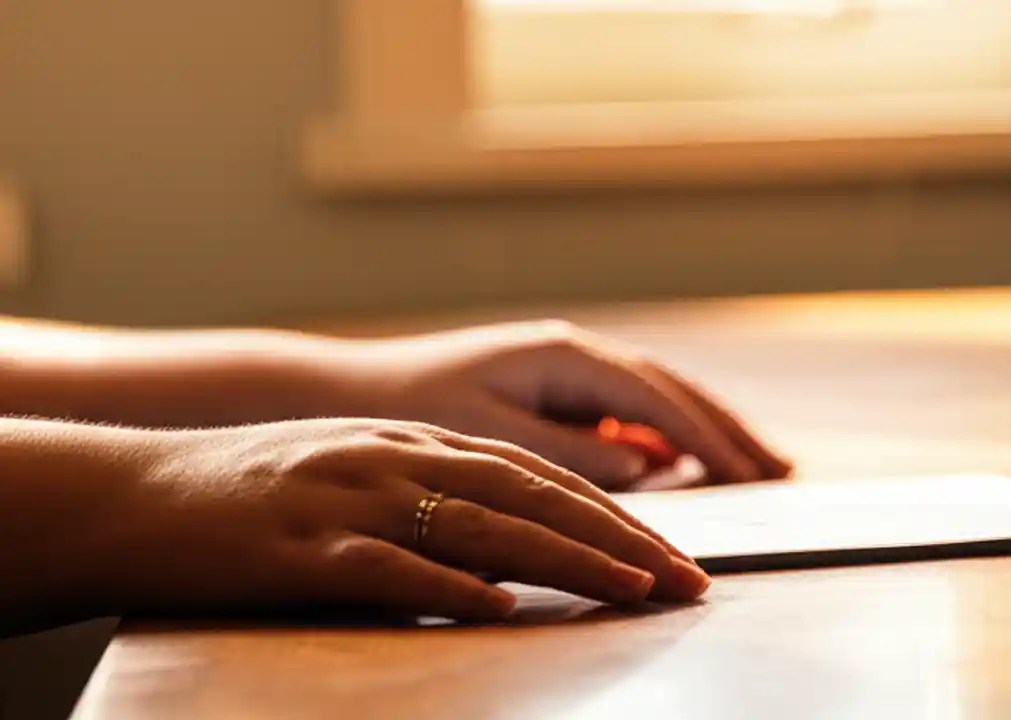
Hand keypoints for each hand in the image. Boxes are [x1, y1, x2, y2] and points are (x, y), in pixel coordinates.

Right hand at [90, 419, 709, 621]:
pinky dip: (450, 586)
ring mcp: (350, 496)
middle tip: (688, 580)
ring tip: (635, 589)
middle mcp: (395, 457)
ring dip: (567, 557)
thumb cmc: (248, 495)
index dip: (613, 514)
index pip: (537, 476)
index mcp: (413, 443)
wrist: (131, 490)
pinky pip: (387, 566)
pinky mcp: (300, 545)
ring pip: (481, 523)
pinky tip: (502, 609)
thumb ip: (430, 511)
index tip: (672, 557)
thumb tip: (505, 571)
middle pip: (531, 494)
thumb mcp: (355, 479)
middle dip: (620, 536)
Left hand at [348, 321, 792, 487]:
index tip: (755, 471)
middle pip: (672, 390)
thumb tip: (649, 464)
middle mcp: (575, 353)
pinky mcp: (557, 389)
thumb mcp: (493, 436)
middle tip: (782, 468)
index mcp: (563, 356)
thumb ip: (574, 452)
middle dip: (727, 428)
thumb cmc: (416, 410)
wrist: (355, 391)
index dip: (709, 436)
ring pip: (658, 398)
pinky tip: (690, 460)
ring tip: (759, 463)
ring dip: (707, 429)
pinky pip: (629, 412)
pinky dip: (668, 434)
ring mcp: (569, 369)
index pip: (656, 397)